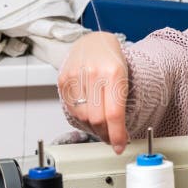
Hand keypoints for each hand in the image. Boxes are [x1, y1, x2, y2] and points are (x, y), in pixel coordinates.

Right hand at [58, 32, 128, 152]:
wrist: (93, 42)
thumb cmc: (111, 61)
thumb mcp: (124, 78)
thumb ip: (120, 104)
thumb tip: (118, 134)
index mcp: (114, 73)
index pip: (114, 114)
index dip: (117, 134)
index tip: (119, 145)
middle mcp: (94, 74)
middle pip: (97, 118)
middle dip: (105, 134)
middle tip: (111, 138)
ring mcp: (76, 76)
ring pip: (83, 117)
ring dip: (93, 128)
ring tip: (100, 127)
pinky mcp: (63, 80)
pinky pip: (71, 109)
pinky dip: (81, 119)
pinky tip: (88, 116)